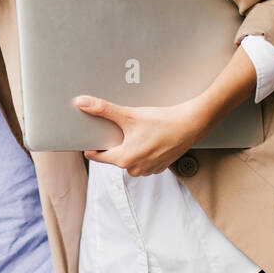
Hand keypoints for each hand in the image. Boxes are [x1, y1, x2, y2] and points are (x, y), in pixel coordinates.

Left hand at [75, 95, 209, 175]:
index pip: (96, 156)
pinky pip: (143, 160)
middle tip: (123, 129)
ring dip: (129, 147)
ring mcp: (148, 170)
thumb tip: (82, 103)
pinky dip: (143, 150)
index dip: (93, 144)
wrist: (191, 124)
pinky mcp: (159, 167)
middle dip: (114, 144)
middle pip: (113, 156)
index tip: (94, 135)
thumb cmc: (162, 121)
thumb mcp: (128, 115)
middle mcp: (135, 169)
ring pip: (128, 158)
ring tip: (138, 133)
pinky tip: (149, 138)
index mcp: (124, 160)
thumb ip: (103, 110)